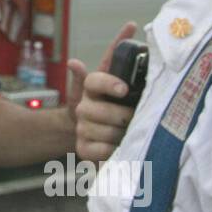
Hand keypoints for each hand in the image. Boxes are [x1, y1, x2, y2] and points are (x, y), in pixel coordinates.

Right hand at [67, 21, 137, 162]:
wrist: (97, 133)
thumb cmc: (113, 106)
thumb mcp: (114, 85)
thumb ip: (107, 66)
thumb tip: (76, 60)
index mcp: (92, 87)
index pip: (94, 80)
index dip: (109, 83)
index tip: (124, 89)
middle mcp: (84, 106)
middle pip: (100, 110)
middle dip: (122, 115)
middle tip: (135, 117)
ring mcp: (82, 128)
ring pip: (103, 131)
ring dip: (120, 133)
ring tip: (130, 132)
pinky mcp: (83, 148)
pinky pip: (99, 150)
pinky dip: (112, 150)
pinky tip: (119, 146)